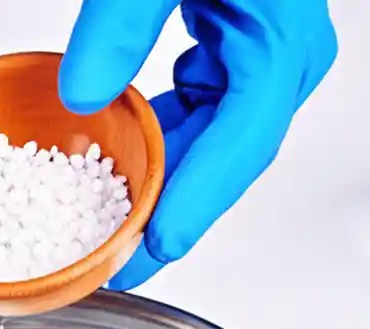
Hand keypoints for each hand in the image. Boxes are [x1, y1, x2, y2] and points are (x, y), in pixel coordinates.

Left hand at [59, 0, 337, 289]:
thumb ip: (122, 21)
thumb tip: (84, 92)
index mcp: (282, 44)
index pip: (239, 145)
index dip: (193, 204)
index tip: (150, 250)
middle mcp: (285, 60)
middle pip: (226, 159)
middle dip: (169, 213)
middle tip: (114, 264)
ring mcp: (267, 58)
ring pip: (213, 143)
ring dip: (160, 180)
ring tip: (106, 226)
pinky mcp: (239, 49)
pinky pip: (201, 114)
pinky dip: (160, 138)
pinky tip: (121, 156)